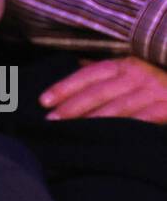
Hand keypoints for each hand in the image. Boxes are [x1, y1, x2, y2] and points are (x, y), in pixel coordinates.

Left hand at [39, 56, 166, 123]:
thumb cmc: (155, 84)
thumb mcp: (131, 73)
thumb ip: (104, 75)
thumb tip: (72, 69)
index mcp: (126, 64)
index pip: (90, 74)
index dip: (65, 86)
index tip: (43, 101)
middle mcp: (139, 74)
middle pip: (99, 91)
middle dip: (73, 107)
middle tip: (50, 121)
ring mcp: (155, 90)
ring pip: (119, 106)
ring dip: (94, 120)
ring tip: (73, 132)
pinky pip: (146, 117)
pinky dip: (129, 125)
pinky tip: (111, 136)